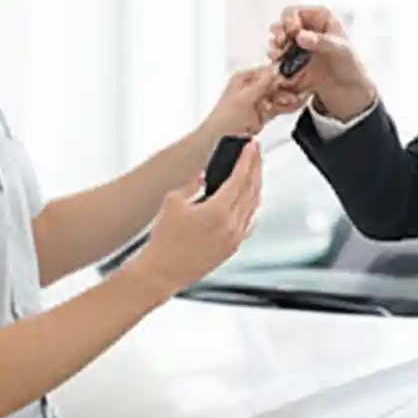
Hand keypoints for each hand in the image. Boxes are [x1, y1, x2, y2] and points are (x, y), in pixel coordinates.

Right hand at [131, 140, 262, 294]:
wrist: (161, 272)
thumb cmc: (164, 241)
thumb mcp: (173, 201)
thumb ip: (193, 184)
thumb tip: (204, 177)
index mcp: (219, 211)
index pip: (240, 177)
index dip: (247, 158)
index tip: (252, 145)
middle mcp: (232, 225)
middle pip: (252, 188)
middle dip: (255, 167)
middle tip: (256, 153)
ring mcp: (234, 238)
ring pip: (254, 206)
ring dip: (256, 185)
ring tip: (254, 172)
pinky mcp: (232, 249)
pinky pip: (249, 222)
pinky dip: (252, 207)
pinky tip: (249, 201)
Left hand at [200, 66, 303, 138]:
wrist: (218, 141)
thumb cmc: (222, 119)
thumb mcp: (244, 98)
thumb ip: (261, 85)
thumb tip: (274, 71)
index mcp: (244, 79)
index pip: (268, 71)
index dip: (281, 73)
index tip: (294, 75)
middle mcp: (252, 88)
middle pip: (276, 83)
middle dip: (288, 87)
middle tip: (299, 89)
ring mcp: (258, 101)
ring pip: (279, 95)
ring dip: (289, 96)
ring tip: (299, 97)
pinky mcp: (263, 114)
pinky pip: (279, 107)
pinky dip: (287, 106)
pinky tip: (296, 104)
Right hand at [267, 6, 376, 120]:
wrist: (350, 91)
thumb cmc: (351, 66)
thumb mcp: (340, 50)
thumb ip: (320, 41)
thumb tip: (300, 35)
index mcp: (321, 18)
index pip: (295, 12)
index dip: (289, 21)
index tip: (292, 33)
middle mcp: (308, 29)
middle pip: (283, 24)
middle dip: (279, 33)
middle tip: (282, 43)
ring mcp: (301, 45)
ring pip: (279, 39)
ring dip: (275, 46)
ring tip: (277, 55)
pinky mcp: (295, 61)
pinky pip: (280, 56)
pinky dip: (276, 59)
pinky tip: (279, 64)